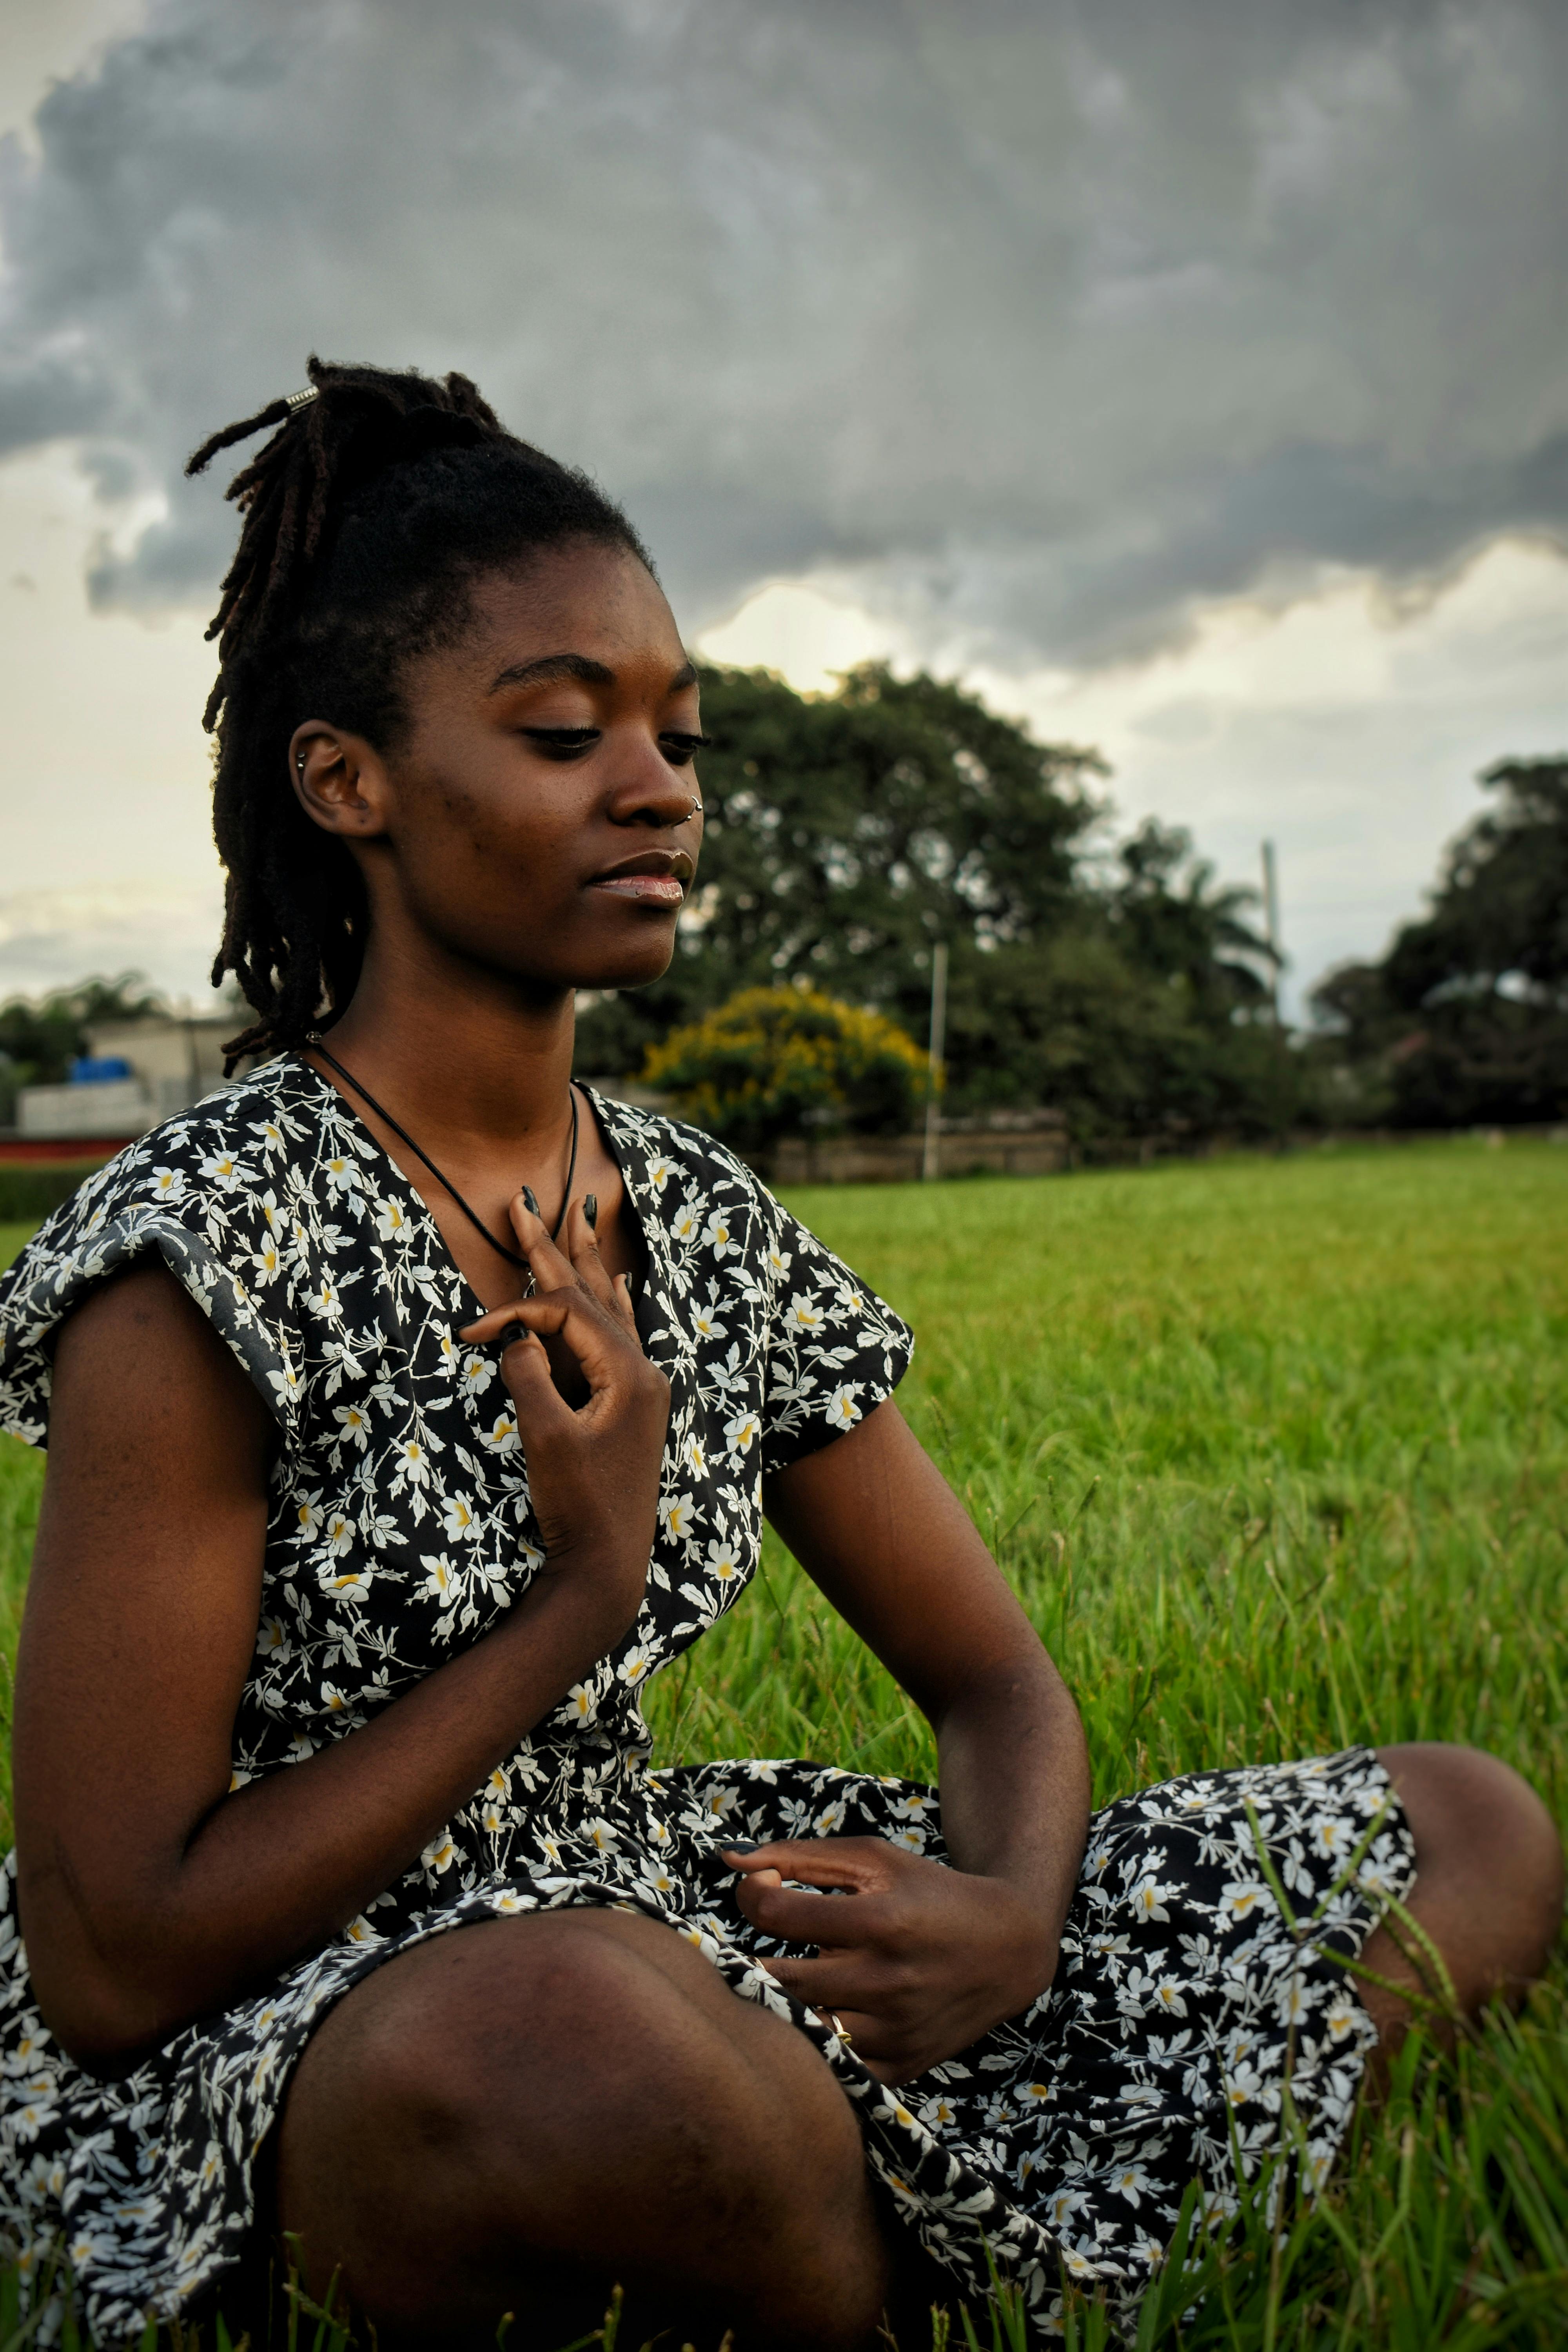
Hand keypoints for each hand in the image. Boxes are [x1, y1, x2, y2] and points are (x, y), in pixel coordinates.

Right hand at [460, 1195, 668, 1645]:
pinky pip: (619, 1335)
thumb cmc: (578, 1507)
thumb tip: (515, 1340)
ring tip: (580, 1215)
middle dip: (554, 1248)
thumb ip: (529, 1379)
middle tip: (525, 1201)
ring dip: (584, 1264)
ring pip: (607, 1309)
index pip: (566, 1315)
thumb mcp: (546, 1439)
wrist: (607, 1569)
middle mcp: (642, 1372)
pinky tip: (619, 1279)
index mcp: (629, 1374)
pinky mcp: (629, 1407)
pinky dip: (609, 1301)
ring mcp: (639, 1389)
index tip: (470, 1336)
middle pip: (592, 1294)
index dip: (516, 1313)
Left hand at [724, 1837, 1058, 2083]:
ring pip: (800, 2030)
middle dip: (752, 1962)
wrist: (1007, 1946)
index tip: (766, 1891)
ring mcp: (895, 2031)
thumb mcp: (873, 1858)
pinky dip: (814, 2045)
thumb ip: (798, 1856)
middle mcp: (888, 1981)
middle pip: (780, 1980)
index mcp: (880, 1921)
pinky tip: (814, 2017)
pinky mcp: (900, 2067)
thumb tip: (729, 1861)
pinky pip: (833, 2069)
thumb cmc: (927, 1892)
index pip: (777, 1915)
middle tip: (750, 1948)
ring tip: (777, 1985)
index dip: (756, 1897)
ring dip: (779, 2007)